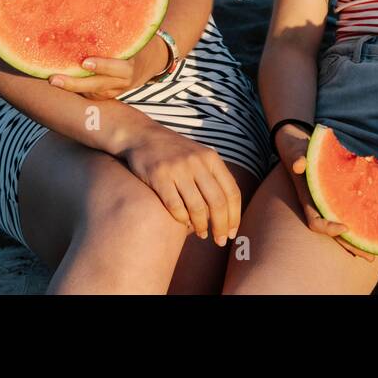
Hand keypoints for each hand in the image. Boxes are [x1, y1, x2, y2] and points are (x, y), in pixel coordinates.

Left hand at [48, 39, 161, 99]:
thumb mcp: (135, 34)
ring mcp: (114, 90)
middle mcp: (123, 80)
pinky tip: (59, 81)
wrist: (150, 62)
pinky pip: (90, 94)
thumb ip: (122, 29)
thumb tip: (100, 3)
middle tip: (55, 78)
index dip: (102, 65)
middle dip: (75, 83)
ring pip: (91, 92)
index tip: (85, 62)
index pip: (117, 67)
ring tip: (52, 80)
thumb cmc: (137, 41)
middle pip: (98, 84)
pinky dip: (75, 89)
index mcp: (131, 65)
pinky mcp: (106, 95)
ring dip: (70, 87)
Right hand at [117, 123, 241, 245]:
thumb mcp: (199, 157)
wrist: (142, 136)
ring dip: (202, 226)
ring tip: (202, 234)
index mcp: (212, 158)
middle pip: (217, 202)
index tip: (233, 232)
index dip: (234, 215)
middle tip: (220, 241)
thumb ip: (213, 178)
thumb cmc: (175, 153)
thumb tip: (228, 213)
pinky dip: (181, 219)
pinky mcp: (159, 176)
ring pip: (197, 207)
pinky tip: (184, 223)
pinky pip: (175, 206)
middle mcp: (197, 162)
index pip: (231, 192)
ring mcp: (178, 169)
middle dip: (221, 226)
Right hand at [275, 126, 376, 260]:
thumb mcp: (297, 151)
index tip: (346, 228)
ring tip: (375, 252)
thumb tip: (299, 165)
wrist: (298, 147)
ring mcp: (327, 205)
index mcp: (308, 199)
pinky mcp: (336, 200)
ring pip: (342, 229)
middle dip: (350, 245)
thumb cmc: (299, 150)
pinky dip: (359, 226)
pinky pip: (348, 217)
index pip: (315, 222)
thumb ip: (298, 158)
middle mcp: (318, 206)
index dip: (329, 228)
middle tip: (370, 257)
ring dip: (357, 241)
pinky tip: (374, 231)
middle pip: (333, 233)